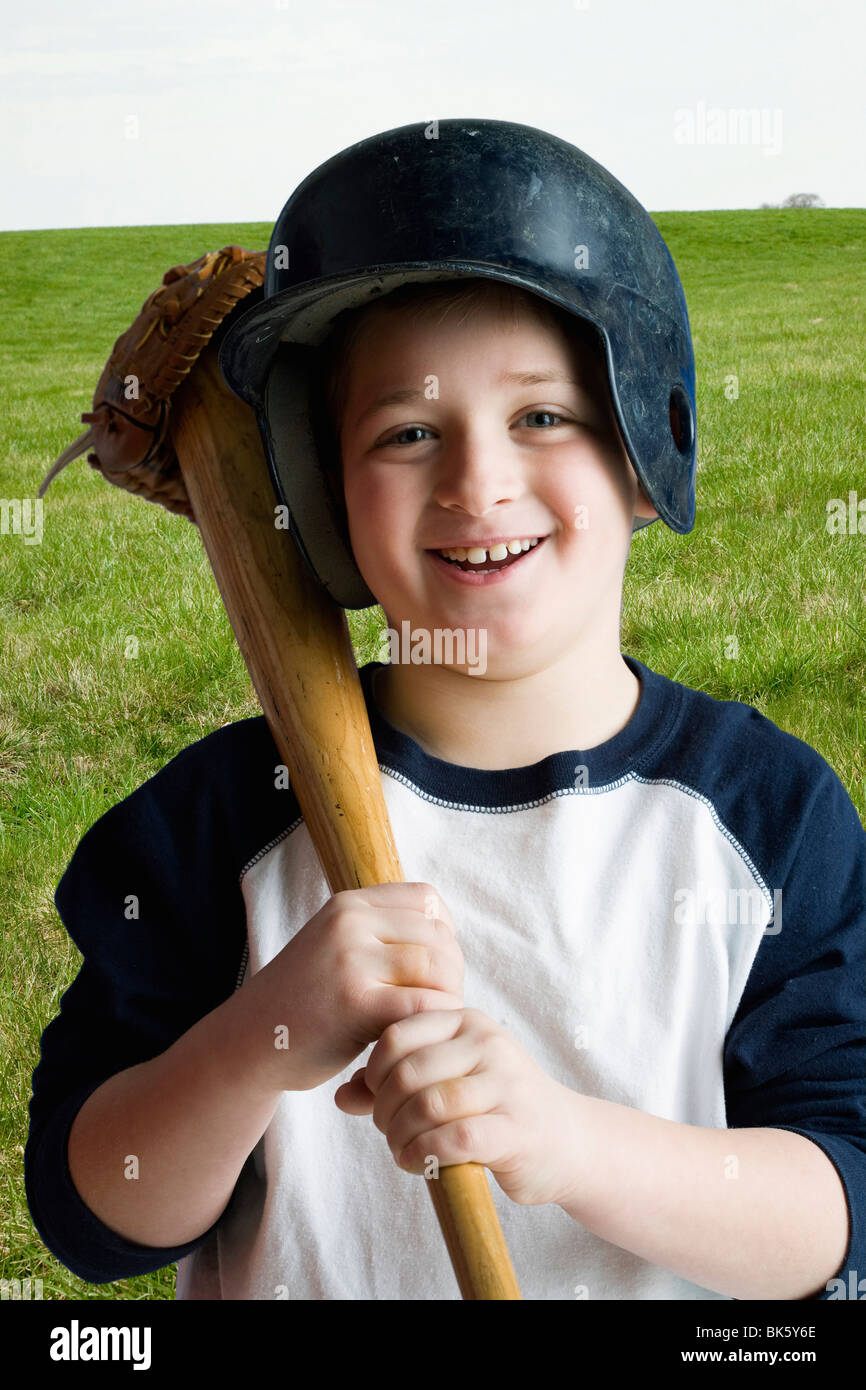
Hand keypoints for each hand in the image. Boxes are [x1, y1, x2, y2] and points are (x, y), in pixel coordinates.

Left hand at [334, 1007, 581, 1207]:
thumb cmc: (495, 1107)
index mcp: (467, 1022)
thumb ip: (394, 1083)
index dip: (374, 1072)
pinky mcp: (516, 1129)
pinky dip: (424, 1154)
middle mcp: (488, 1044)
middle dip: (384, 1110)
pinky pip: (453, 1139)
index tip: (376, 1099)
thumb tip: (341, 1096)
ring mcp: (506, 1085)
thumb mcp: (448, 1080)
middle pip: (408, 1073)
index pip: (398, 1035)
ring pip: (428, 1105)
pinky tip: (418, 1163)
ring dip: (400, 1136)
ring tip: (400, 1149)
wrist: (566, 1140)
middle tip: (387, 1130)